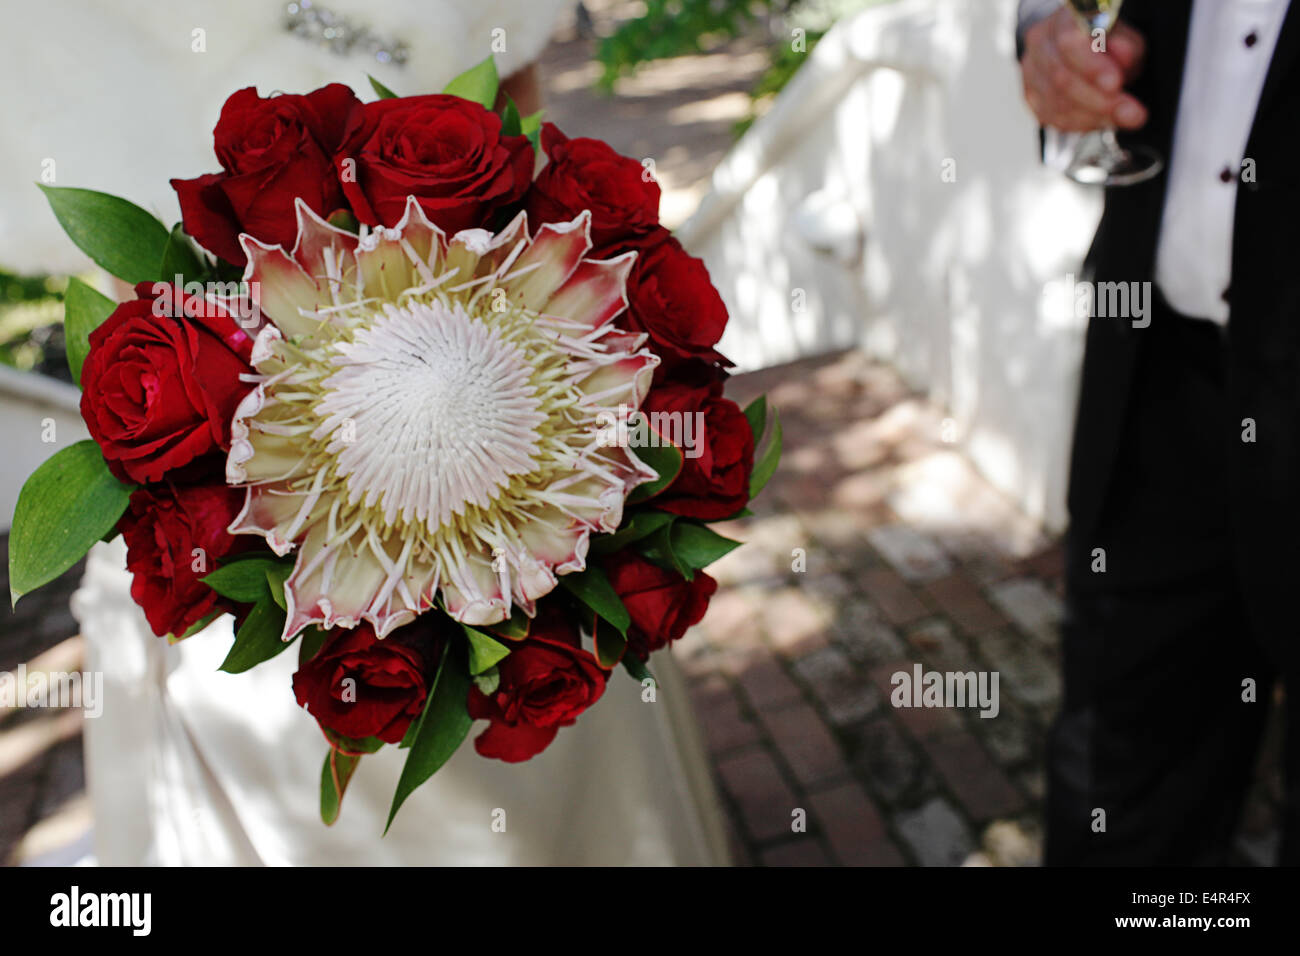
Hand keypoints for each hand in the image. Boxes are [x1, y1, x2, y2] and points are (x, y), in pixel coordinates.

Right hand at [1021, 7, 1147, 131]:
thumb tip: (1123, 59)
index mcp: (1063, 19)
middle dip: (1099, 100)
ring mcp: (1031, 72)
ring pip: (1057, 104)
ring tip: (1122, 116)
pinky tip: (1101, 119)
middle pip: (1061, 79)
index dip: (1091, 67)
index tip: (1115, 84)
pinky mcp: (1031, 97)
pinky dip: (1082, 123)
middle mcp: (1040, 43)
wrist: (1082, 48)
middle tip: (1130, 112)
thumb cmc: (1106, 39)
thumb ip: (1127, 46)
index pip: (1069, 43)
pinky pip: (1053, 118)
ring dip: (1094, 115)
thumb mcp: (1125, 36)